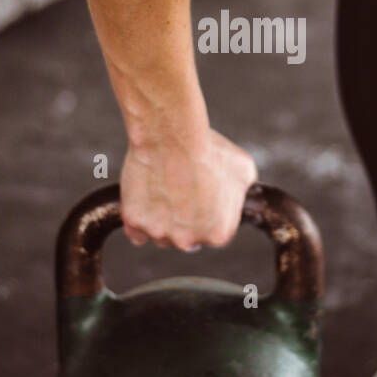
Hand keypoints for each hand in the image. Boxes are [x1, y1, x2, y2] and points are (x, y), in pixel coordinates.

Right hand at [120, 127, 257, 250]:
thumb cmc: (209, 150)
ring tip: (162, 189)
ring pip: (160, 235)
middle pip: (186, 237)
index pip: (214, 233)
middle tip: (181, 191)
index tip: (201, 197)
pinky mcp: (134, 223)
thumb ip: (243, 192)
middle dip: (184, 220)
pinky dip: (138, 220)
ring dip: (161, 220)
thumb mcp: (243, 169)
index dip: (208, 214)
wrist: (173, 136)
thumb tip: (242, 194)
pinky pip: (135, 231)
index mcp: (220, 233)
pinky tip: (144, 201)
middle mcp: (190, 241)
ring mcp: (160, 234)